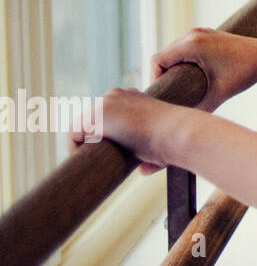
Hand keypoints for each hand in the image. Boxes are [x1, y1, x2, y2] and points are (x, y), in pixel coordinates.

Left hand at [67, 87, 186, 175]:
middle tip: (96, 156)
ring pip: (82, 125)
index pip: (108, 110)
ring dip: (83, 142)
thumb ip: (149, 155)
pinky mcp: (95, 116)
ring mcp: (104, 103)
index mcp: (132, 95)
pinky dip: (73, 147)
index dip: (103, 130)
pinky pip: (74, 134)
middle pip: (92, 117)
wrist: (174, 131)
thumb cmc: (172, 138)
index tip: (105, 146)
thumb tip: (143, 170)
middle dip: (93, 136)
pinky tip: (81, 158)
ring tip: (90, 159)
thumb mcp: (158, 141)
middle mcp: (116, 95)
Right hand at [151, 27, 256, 113]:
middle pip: (163, 55)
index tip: (162, 95)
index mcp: (192, 45)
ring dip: (171, 67)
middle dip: (162, 75)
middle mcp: (193, 34)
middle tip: (167, 95)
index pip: (157, 60)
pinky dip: (182, 60)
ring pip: (173, 50)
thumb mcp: (219, 94)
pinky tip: (187, 76)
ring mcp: (200, 31)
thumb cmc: (245, 74)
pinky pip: (184, 46)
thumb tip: (181, 126)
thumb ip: (199, 109)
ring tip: (176, 88)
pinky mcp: (207, 34)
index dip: (154, 78)